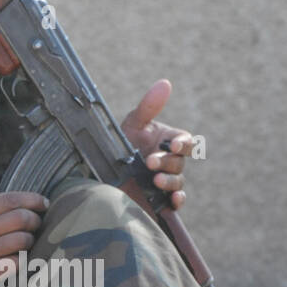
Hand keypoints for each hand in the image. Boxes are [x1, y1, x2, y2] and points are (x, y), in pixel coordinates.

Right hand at [0, 191, 48, 286]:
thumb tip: (24, 205)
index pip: (10, 199)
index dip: (32, 200)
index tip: (44, 204)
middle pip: (21, 218)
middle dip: (35, 221)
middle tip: (37, 227)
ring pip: (22, 240)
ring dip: (30, 243)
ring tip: (25, 247)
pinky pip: (16, 263)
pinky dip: (22, 262)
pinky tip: (17, 263)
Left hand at [121, 78, 195, 209]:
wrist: (100, 174)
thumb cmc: (120, 145)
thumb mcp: (132, 124)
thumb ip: (149, 106)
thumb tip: (165, 83)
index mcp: (167, 143)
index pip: (185, 142)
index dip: (182, 144)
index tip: (172, 146)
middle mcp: (169, 162)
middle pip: (179, 163)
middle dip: (166, 162)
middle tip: (149, 162)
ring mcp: (166, 182)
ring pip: (178, 182)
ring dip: (169, 182)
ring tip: (155, 181)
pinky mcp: (160, 201)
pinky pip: (176, 202)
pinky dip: (176, 202)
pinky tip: (171, 202)